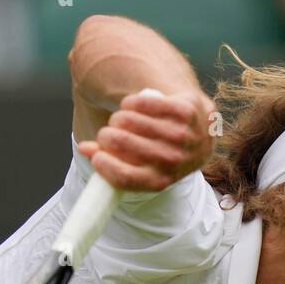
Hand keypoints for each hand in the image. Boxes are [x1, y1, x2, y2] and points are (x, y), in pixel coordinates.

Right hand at [77, 89, 216, 192]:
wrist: (200, 135)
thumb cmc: (160, 152)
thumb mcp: (141, 166)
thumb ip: (112, 160)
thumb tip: (85, 149)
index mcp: (160, 180)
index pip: (124, 176)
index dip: (103, 164)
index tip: (96, 154)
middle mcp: (173, 161)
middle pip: (123, 143)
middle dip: (107, 136)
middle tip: (107, 134)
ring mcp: (182, 136)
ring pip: (132, 121)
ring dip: (119, 118)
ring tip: (120, 120)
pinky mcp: (186, 112)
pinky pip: (147, 104)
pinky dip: (132, 103)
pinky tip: (131, 105)